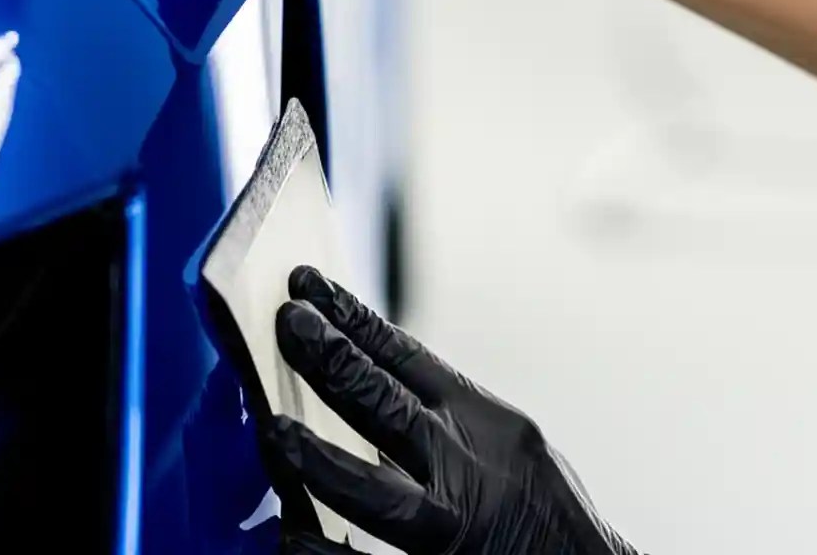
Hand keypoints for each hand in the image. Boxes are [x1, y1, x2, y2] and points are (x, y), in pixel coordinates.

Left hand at [264, 266, 640, 553]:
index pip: (408, 359)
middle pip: (388, 406)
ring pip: (375, 490)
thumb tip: (365, 374)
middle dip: (334, 361)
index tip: (308, 288)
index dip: (352, 319)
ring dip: (318, 458)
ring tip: (274, 430)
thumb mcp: (509, 446)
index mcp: (488, 427)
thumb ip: (444, 417)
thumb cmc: (542, 514)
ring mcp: (451, 529)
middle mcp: (469, 472)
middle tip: (289, 323)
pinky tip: (289, 529)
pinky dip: (322, 549)